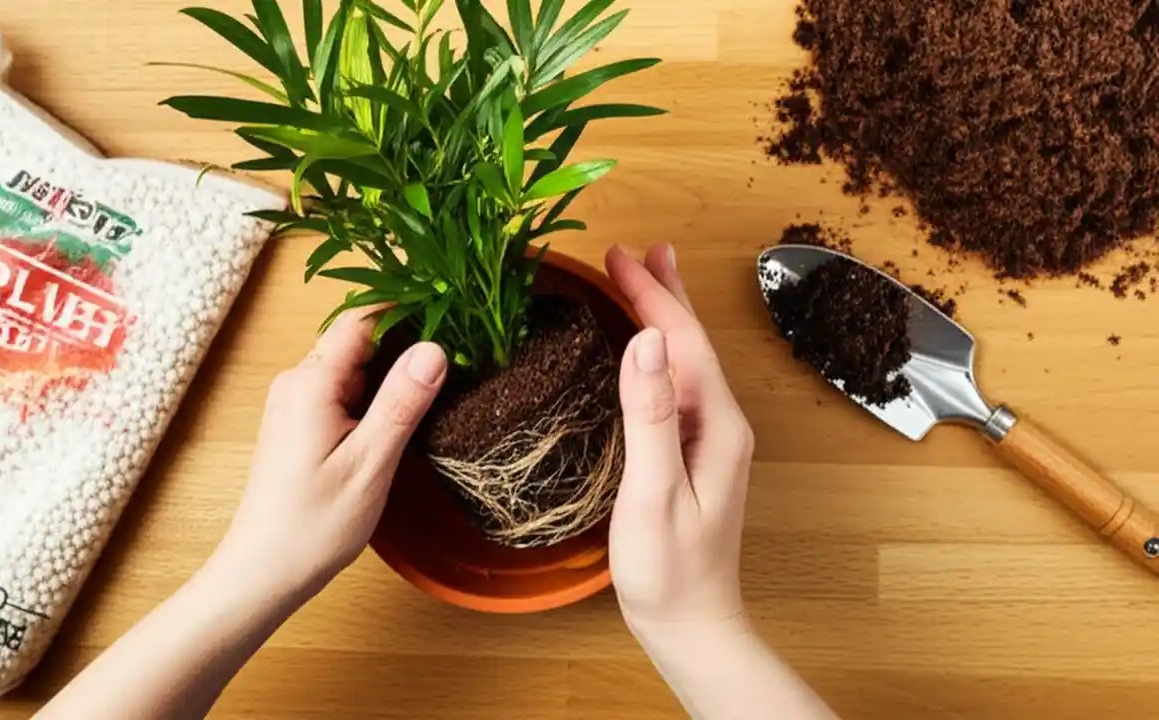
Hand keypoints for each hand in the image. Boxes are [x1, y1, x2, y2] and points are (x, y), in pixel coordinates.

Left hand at [216, 309, 447, 602]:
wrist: (263, 570)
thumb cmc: (314, 525)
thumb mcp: (369, 463)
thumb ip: (401, 403)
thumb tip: (435, 347)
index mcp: (311, 382)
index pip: (363, 318)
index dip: (408, 309)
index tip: (454, 311)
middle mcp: (298, 380)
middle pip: (359, 337)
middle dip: (407, 338)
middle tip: (461, 347)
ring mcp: (296, 401)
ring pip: (354, 364)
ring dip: (394, 368)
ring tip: (442, 378)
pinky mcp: (300, 421)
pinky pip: (344, 388)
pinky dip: (377, 392)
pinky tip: (405, 410)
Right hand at [606, 244, 754, 636]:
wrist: (693, 625)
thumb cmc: (669, 570)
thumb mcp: (653, 492)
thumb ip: (650, 414)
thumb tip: (647, 340)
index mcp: (716, 424)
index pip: (684, 341)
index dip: (652, 295)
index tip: (617, 257)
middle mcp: (721, 424)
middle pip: (693, 343)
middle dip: (664, 293)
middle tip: (638, 250)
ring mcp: (710, 439)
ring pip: (687, 361)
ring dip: (666, 316)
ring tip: (650, 278)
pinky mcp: (693, 454)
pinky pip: (677, 384)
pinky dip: (660, 353)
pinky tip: (647, 350)